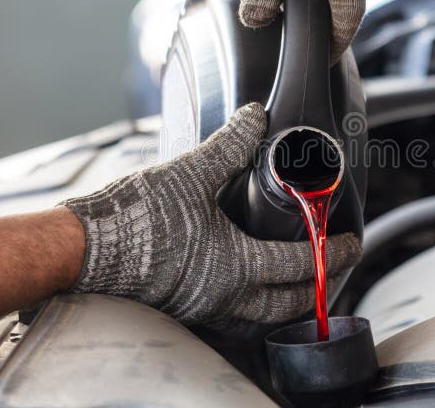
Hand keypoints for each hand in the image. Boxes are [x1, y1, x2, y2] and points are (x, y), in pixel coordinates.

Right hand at [63, 103, 361, 330]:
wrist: (84, 248)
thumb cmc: (135, 217)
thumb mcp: (190, 174)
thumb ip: (230, 146)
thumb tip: (255, 117)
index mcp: (237, 265)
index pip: (303, 264)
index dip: (333, 251)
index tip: (350, 243)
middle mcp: (226, 296)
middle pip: (289, 304)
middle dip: (319, 288)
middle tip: (332, 268)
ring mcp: (204, 308)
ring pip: (261, 318)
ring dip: (286, 304)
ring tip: (296, 283)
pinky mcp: (183, 308)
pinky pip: (232, 319)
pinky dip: (252, 308)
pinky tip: (246, 287)